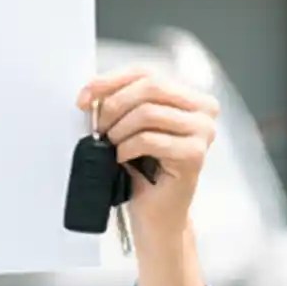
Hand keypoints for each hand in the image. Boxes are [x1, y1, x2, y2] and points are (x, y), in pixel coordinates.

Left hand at [76, 67, 219, 238]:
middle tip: (98, 129)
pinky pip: (149, 139)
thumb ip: (117, 104)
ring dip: (118, 131)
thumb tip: (90, 94)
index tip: (82, 99)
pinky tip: (121, 159)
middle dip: (114, 106)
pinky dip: (126, 148)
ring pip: (148, 112)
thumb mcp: (127, 127)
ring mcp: (203, 131)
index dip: (109, 81)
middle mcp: (203, 109)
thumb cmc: (140, 170)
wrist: (154, 212)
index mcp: (188, 96)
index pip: (145, 72)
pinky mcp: (195, 154)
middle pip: (150, 86)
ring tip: (111, 147)